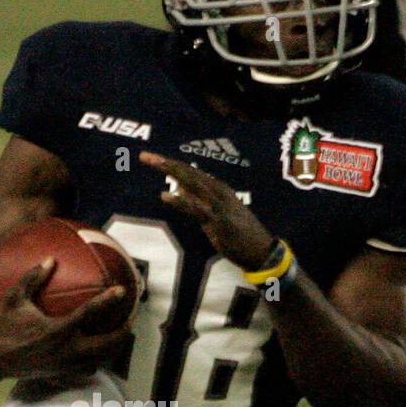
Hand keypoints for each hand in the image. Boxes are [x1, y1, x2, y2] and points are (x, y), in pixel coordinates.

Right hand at [0, 258, 130, 381]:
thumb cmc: (6, 326)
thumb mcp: (15, 298)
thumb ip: (32, 278)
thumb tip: (50, 259)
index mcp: (57, 329)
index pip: (89, 313)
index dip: (107, 301)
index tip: (122, 290)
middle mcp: (67, 350)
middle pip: (107, 344)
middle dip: (123, 333)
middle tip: (131, 321)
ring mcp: (67, 365)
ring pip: (101, 359)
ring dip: (114, 348)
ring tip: (123, 336)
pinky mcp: (64, 374)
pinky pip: (89, 369)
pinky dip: (99, 361)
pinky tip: (101, 353)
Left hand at [139, 152, 276, 271]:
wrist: (260, 250)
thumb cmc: (239, 234)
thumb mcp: (216, 214)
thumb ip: (197, 201)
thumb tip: (178, 188)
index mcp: (218, 188)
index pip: (191, 172)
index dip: (172, 164)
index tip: (153, 158)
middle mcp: (218, 191)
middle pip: (189, 172)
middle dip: (167, 163)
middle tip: (145, 156)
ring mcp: (218, 205)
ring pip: (192, 183)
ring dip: (172, 173)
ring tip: (154, 164)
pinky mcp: (217, 221)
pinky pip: (195, 208)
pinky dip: (180, 201)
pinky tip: (164, 196)